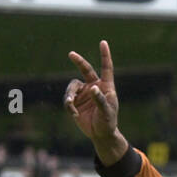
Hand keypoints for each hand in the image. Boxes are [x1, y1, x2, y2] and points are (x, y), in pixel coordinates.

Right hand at [65, 41, 126, 163]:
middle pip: (85, 70)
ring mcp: (84, 93)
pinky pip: (68, 99)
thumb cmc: (108, 122)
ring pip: (72, 87)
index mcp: (106, 86)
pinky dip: (69, 105)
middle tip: (71, 54)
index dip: (105, 55)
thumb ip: (100, 100)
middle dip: (78, 61)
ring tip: (70, 105)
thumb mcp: (107, 112)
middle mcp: (94, 86)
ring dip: (69, 95)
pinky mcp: (76, 102)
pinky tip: (74, 114)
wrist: (100, 134)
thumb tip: (93, 88)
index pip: (106, 68)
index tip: (103, 42)